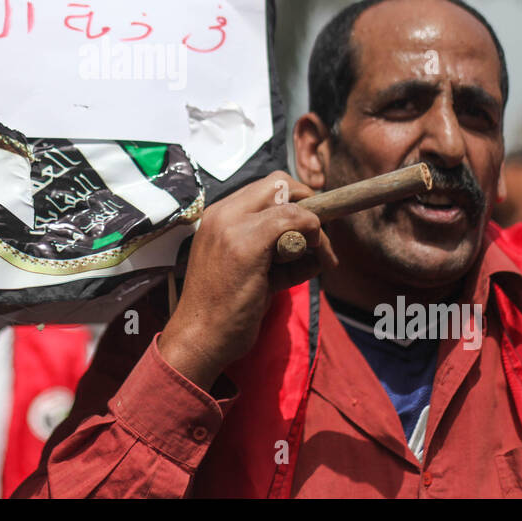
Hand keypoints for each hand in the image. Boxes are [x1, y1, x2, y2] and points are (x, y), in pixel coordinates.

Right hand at [159, 171, 336, 390]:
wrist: (200, 338)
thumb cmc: (224, 309)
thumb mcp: (246, 267)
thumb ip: (270, 245)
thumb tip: (308, 236)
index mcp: (218, 216)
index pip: (265, 187)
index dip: (293, 199)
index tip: (308, 226)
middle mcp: (222, 214)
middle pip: (279, 182)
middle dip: (309, 203)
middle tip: (318, 235)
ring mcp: (233, 226)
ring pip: (291, 203)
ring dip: (317, 230)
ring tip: (320, 259)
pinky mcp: (247, 244)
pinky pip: (296, 221)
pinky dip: (317, 239)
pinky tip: (321, 262)